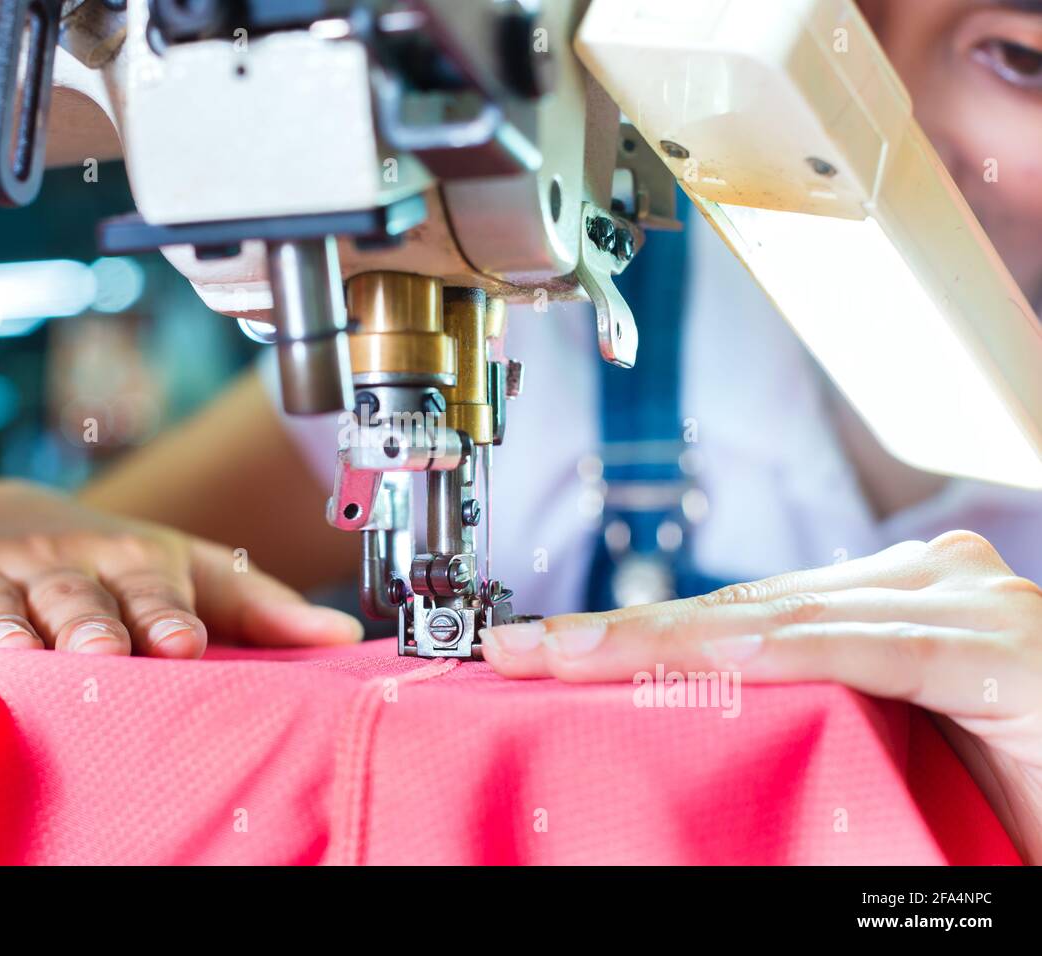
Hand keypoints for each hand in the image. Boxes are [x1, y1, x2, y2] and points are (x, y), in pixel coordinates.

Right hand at [0, 479, 361, 666]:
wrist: (24, 515)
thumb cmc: (120, 566)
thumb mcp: (193, 577)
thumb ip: (263, 610)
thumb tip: (345, 635)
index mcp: (134, 564)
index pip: (156, 593)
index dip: (167, 617)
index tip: (182, 643)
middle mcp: (65, 564)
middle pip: (77, 596)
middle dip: (88, 623)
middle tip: (101, 651)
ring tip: (3, 644)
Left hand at [480, 531, 1041, 861]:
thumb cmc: (1013, 778)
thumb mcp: (890, 742)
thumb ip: (813, 718)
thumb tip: (703, 736)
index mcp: (888, 603)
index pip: (740, 617)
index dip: (638, 634)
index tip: (544, 652)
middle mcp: (918, 584)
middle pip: (743, 609)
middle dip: (627, 634)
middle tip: (521, 652)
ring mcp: (958, 603)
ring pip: (782, 617)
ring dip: (667, 642)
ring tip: (570, 658)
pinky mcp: (993, 647)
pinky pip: (868, 649)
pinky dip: (784, 654)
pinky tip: (708, 659)